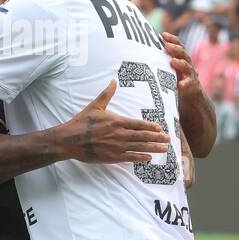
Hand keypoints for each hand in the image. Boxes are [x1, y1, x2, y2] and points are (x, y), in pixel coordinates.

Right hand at [54, 80, 170, 163]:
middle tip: (168, 139)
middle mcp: (119, 134)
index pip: (138, 123)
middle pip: (142, 136)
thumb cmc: (81, 122)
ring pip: (139, 147)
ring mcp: (116, 147)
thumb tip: (113, 80)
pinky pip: (129, 158)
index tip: (160, 128)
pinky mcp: (112, 157)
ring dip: (153, 148)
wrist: (69, 140)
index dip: (150, 126)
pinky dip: (140, 158)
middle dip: (156, 138)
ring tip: (164, 149)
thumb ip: (107, 94)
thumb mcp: (95, 106)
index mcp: (117, 121)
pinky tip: (149, 158)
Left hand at [161, 32, 202, 99]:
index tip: (163, 34)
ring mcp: (191, 74)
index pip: (178, 45)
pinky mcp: (192, 85)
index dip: (172, 39)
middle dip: (175, 49)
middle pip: (183, 53)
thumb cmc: (176, 78)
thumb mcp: (169, 67)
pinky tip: (180, 85)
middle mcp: (187, 63)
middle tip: (167, 46)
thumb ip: (161, 59)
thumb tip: (142, 48)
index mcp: (181, 57)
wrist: (191, 95)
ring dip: (180, 63)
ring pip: (187, 67)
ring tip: (173, 61)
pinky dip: (185, 84)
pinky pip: (189, 84)